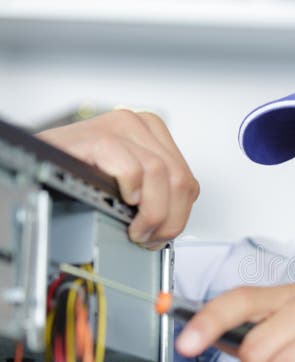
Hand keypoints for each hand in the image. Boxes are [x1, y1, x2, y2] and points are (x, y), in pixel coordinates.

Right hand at [37, 110, 199, 247]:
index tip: (163, 233)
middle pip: (179, 179)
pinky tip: (121, 200)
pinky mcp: (99, 137)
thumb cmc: (81, 167)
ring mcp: (119, 127)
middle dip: (169, 218)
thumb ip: (155, 190)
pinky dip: (130, 190)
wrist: (38, 158)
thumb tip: (172, 222)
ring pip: (160, 175)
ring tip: (136, 228)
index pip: (188, 182)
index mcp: (153, 132)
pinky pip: (132, 169)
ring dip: (151, 212)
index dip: (179, 215)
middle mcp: (139, 125)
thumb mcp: (128, 177)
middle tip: (150, 236)